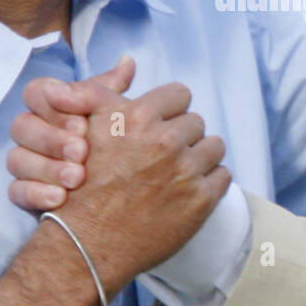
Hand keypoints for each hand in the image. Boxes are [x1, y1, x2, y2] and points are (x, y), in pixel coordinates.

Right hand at [8, 56, 135, 211]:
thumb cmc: (110, 143)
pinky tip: (60, 199)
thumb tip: (128, 61)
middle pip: (22, 125)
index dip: (55, 106)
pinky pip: (15, 192)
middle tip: (82, 152)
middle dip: (52, 139)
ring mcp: (25, 162)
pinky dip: (36, 194)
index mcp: (50, 106)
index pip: (36, 92)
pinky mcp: (24, 192)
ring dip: (47, 167)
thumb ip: (112, 91)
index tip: (83, 124)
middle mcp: (33, 131)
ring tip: (77, 178)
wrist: (112, 194)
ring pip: (16, 159)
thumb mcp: (114, 114)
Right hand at [9, 62, 230, 292]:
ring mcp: (186, 172)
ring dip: (200, 157)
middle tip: (165, 154)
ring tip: (178, 172)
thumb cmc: (83, 185)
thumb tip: (129, 60)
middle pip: (196, 122)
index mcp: (138, 117)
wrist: (86, 244)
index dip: (169, 110)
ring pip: (214, 147)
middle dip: (183, 135)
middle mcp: (165, 141)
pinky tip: (188, 190)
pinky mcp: (201, 201)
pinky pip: (223, 176)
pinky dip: (210, 182)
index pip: (179, 94)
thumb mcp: (85, 126)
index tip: (161, 125)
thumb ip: (104, 89)